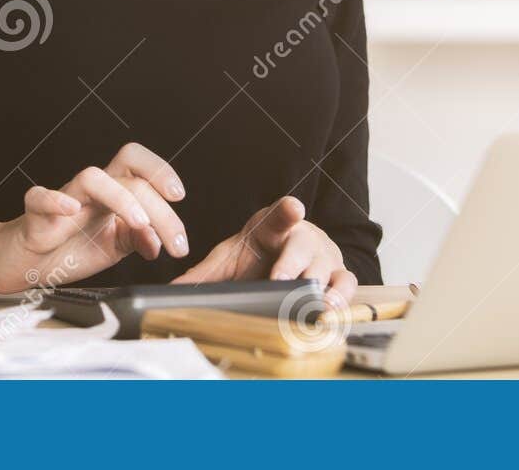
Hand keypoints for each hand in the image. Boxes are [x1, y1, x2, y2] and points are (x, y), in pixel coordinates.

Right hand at [0, 142, 189, 293]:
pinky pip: (41, 197)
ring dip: (121, 198)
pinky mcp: (35, 215)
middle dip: (159, 207)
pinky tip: (70, 210)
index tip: (179, 198)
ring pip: (92, 177)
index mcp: (112, 194)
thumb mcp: (112, 248)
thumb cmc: (67, 247)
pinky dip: (55, 200)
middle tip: (176, 242)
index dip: (161, 172)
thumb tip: (158, 243)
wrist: (22, 261)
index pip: (138, 166)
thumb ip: (136, 240)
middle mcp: (91, 191)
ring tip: (139, 223)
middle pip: (128, 176)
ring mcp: (63, 199)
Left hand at [169, 195, 355, 311]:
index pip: (281, 214)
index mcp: (274, 226)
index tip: (294, 207)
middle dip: (293, 265)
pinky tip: (332, 311)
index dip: (287, 211)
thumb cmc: (256, 254)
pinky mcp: (338, 274)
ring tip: (318, 302)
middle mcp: (303, 237)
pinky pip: (347, 284)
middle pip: (303, 247)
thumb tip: (171, 289)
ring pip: (328, 267)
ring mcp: (323, 256)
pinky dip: (343, 298)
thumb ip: (203, 273)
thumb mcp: (229, 258)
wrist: (284, 255)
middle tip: (282, 279)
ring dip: (322, 285)